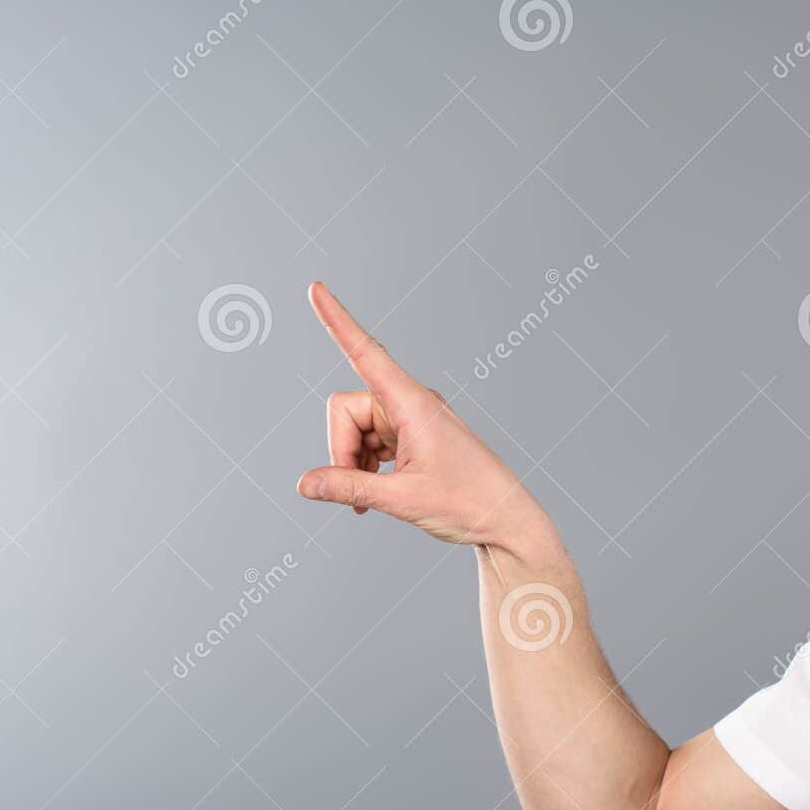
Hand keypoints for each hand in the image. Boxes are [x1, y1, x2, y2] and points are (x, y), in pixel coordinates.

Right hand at [296, 282, 556, 554]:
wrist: (506, 520)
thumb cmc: (467, 503)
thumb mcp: (402, 499)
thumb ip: (348, 488)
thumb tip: (303, 484)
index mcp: (413, 403)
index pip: (365, 353)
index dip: (337, 321)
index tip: (316, 289)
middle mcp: (410, 402)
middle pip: (345, 409)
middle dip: (341, 449)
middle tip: (356, 492)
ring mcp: (411, 419)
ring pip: (355, 429)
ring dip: (353, 462)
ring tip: (371, 499)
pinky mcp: (412, 436)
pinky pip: (370, 441)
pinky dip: (364, 467)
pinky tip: (374, 495)